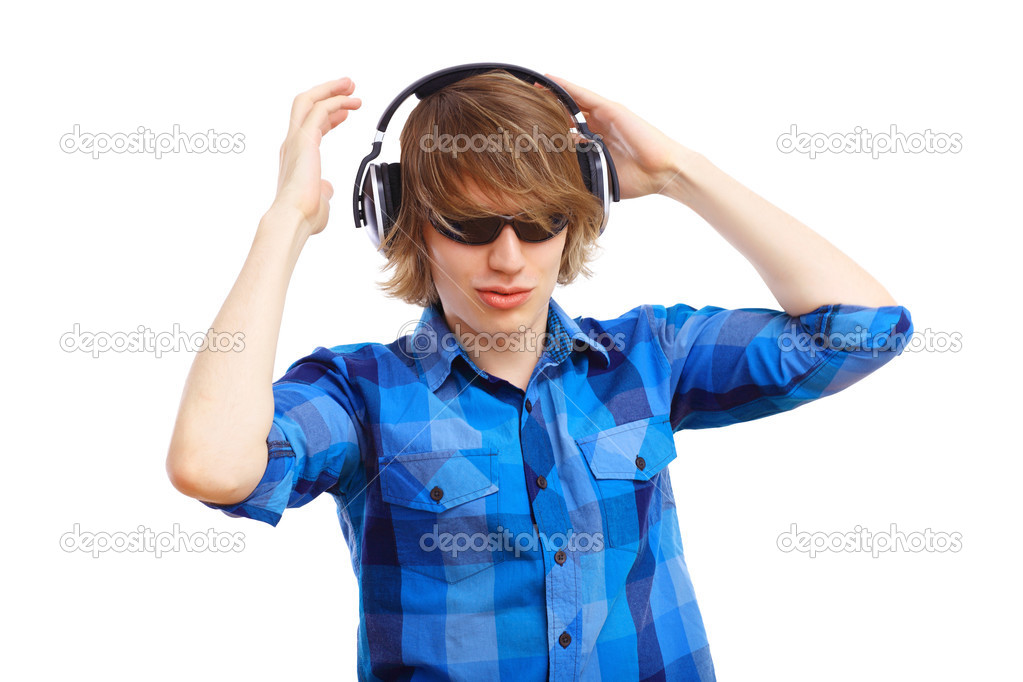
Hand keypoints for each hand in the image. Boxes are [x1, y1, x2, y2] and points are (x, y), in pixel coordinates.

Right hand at [272, 77, 361, 235]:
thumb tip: (328, 189)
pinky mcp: (304, 140)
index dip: (329, 116)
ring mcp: (295, 140)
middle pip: (305, 105)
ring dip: (332, 90)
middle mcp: (292, 143)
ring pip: (309, 101)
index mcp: (295, 156)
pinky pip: (320, 111)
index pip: (310, 126)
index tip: (346, 112)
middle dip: (327, 92)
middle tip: (348, 86)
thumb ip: (324, 190)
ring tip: (351, 86)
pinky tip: (352, 103)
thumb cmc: (305, 216)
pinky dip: (336, 102)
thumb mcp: (319, 200)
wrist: (293, 218)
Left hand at [538, 74, 687, 199]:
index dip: (548, 126)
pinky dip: (567, 87)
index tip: (528, 126)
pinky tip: (550, 80)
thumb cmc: (638, 179)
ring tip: (530, 87)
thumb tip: (557, 182)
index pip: (567, 129)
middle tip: (522, 103)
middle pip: (567, 111)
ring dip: (552, 93)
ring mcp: (606, 115)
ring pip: (573, 100)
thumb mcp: (601, 175)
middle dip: (546, 107)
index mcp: (596, 141)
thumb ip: (582, 173)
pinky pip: (585, 95)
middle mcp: (600, 125)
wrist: (663, 172)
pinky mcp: (612, 109)